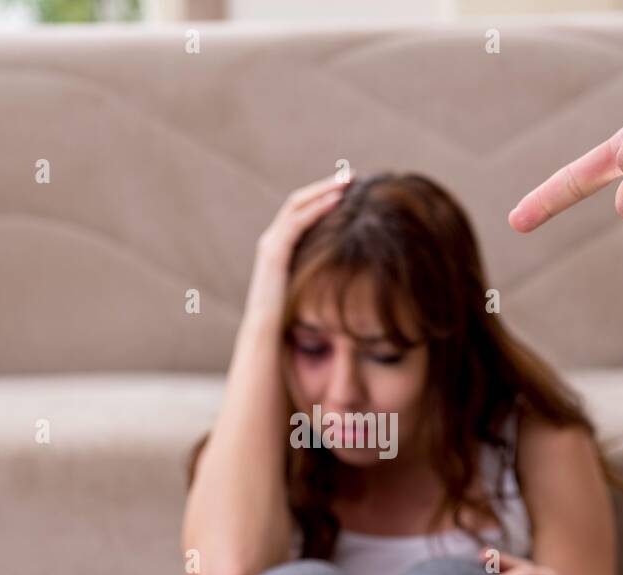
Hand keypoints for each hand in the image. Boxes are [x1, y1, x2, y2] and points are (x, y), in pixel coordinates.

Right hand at [244, 173, 348, 323]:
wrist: (266, 350)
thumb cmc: (290, 333)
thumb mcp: (313, 303)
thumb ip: (326, 287)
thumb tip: (356, 286)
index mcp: (282, 254)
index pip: (302, 215)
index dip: (325, 200)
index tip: (353, 192)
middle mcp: (272, 246)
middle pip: (298, 204)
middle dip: (325, 187)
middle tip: (353, 176)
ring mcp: (270, 249)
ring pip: (295, 207)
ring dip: (323, 190)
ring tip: (349, 180)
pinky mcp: (272, 256)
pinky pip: (295, 224)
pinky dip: (316, 208)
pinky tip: (338, 199)